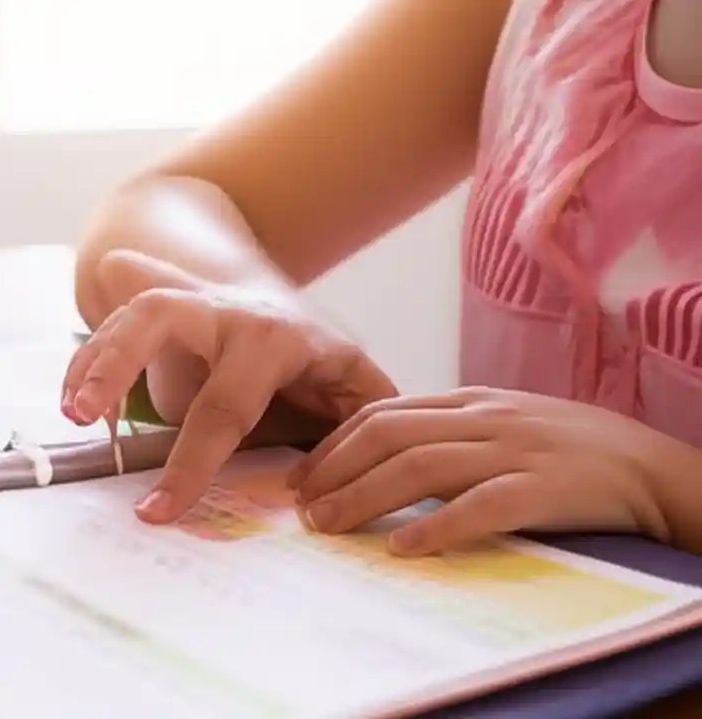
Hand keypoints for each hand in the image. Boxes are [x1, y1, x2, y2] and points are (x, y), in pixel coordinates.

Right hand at [62, 250, 395, 523]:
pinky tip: (72, 397)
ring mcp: (191, 303)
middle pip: (159, 317)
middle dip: (117, 361)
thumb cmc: (324, 370)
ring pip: (131, 311)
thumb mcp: (356, 393)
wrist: (295, 308)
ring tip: (71, 413)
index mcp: (277, 342)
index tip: (157, 510)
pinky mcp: (161, 307)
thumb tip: (346, 485)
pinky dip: (88, 354)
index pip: (225, 406)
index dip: (191, 462)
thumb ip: (358, 428)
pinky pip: (116, 314)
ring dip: (91, 359)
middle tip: (84, 414)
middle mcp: (227, 313)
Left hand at [289, 387, 674, 555]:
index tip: (301, 477)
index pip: (381, 413)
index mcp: (468, 401)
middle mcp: (483, 419)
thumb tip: (379, 456)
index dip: (333, 445)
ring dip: (364, 497)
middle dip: (334, 470)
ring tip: (328, 525)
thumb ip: (446, 431)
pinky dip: (438, 527)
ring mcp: (513, 451)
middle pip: (388, 435)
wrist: (649, 466)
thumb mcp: (500, 423)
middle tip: (301, 508)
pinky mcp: (544, 489)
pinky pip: (482, 506)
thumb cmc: (567, 449)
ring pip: (421, 467)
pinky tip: (405, 548)